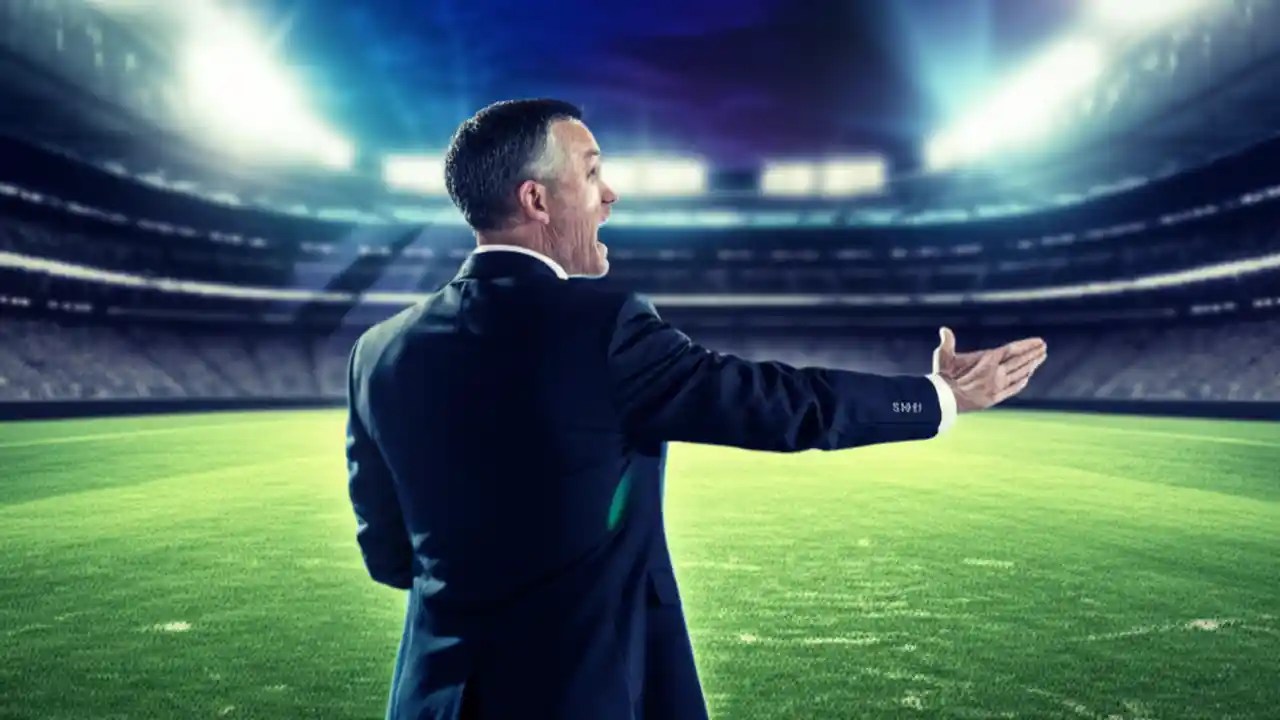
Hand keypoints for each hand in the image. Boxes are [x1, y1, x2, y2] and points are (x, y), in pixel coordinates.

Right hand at [932, 326, 1046, 411]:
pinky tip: (1028, 377)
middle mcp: (996, 372)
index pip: (1012, 349)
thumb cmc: (944, 377)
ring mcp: (998, 385)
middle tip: (1044, 348)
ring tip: (1041, 358)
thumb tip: (944, 329)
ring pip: (1020, 373)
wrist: (945, 400)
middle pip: (1020, 361)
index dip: (1027, 345)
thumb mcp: (943, 358)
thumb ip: (947, 343)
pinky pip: (1014, 388)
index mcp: (987, 360)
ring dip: (1032, 365)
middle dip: (1033, 354)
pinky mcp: (996, 397)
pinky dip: (1022, 381)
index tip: (1039, 341)